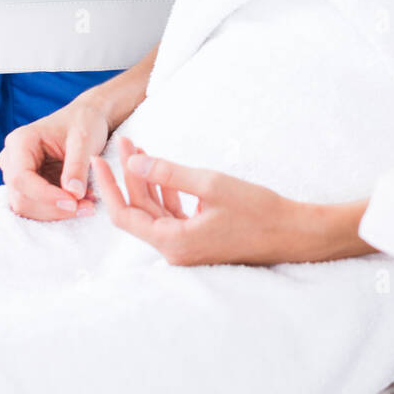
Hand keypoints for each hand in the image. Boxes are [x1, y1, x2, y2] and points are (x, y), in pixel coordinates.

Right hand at [0, 96, 109, 220]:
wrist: (85, 119)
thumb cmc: (83, 122)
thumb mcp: (84, 139)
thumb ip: (77, 164)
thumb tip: (74, 194)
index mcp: (20, 142)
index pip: (21, 178)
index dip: (45, 195)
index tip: (73, 201)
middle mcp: (12, 160)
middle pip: (21, 197)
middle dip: (54, 207)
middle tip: (88, 206)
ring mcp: (17, 175)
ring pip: (27, 207)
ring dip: (57, 212)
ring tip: (88, 204)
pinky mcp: (28, 187)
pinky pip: (36, 208)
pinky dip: (58, 211)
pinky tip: (81, 204)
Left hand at [92, 136, 309, 266]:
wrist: (293, 234)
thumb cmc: (258, 210)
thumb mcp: (211, 184)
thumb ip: (169, 173)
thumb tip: (133, 163)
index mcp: (173, 242)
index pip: (124, 215)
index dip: (108, 186)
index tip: (100, 160)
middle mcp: (174, 251)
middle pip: (139, 212)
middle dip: (129, 176)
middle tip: (126, 142)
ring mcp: (187, 248)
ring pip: (155, 213)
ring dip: (147, 183)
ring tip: (142, 150)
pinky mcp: (199, 242)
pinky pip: (172, 217)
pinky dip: (166, 194)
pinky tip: (166, 174)